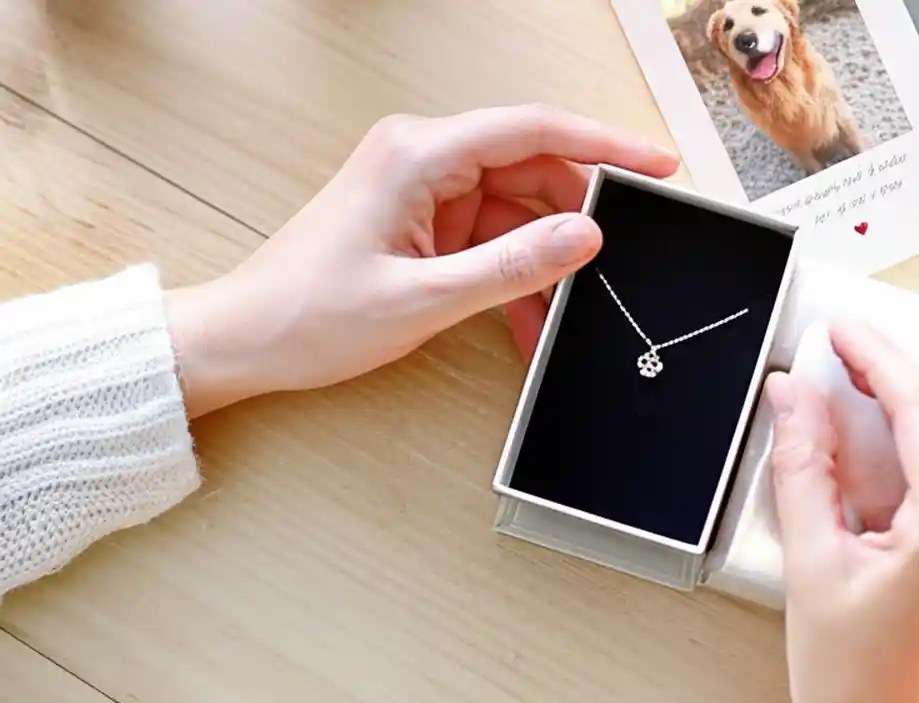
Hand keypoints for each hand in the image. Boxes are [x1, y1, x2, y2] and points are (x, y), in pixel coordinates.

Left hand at [164, 105, 678, 416]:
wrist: (245, 339)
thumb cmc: (309, 313)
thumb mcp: (423, 299)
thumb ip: (512, 266)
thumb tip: (584, 237)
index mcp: (419, 155)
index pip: (535, 129)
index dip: (606, 144)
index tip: (656, 165)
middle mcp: (424, 157)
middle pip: (533, 169)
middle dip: (575, 219)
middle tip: (612, 266)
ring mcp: (424, 188)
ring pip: (517, 207)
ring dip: (543, 258)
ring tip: (561, 312)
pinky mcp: (423, 218)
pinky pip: (491, 235)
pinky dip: (514, 272)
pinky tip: (526, 316)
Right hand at [764, 320, 918, 702]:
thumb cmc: (854, 683)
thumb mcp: (811, 565)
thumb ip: (803, 468)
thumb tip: (794, 398)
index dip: (878, 358)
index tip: (843, 330)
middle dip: (896, 378)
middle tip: (840, 356)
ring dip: (918, 410)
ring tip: (856, 395)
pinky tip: (890, 445)